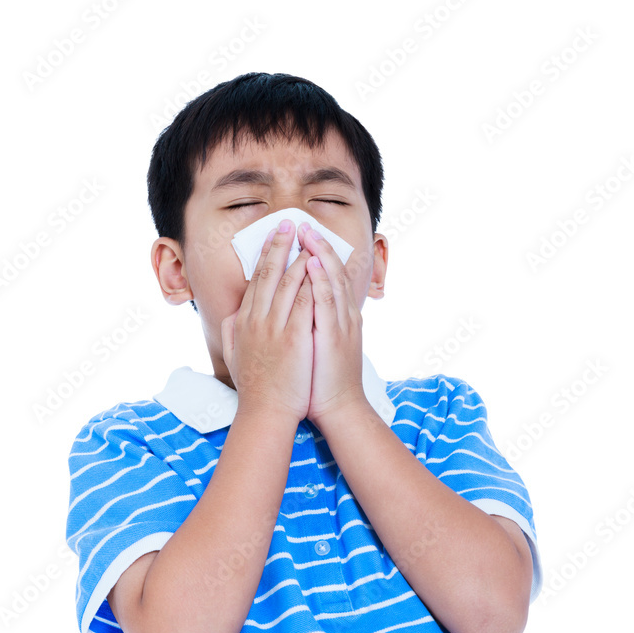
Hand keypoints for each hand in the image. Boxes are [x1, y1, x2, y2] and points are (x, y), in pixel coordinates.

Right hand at [221, 220, 313, 422]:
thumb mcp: (232, 357)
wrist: (266, 413)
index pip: (256, 280)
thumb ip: (230, 333)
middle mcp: (257, 320)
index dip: (266, 255)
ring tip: (308, 237)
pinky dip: (310, 280)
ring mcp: (275, 328)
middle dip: (280, 245)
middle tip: (289, 223)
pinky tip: (318, 264)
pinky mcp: (294, 338)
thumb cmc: (255, 389)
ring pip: (288, 282)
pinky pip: (304, 301)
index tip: (274, 238)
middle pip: (269, 273)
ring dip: (298, 255)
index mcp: (244, 323)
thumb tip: (232, 315)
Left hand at [298, 223, 366, 426]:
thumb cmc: (321, 382)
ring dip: (319, 254)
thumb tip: (291, 313)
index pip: (326, 278)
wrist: (338, 408)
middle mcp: (342, 316)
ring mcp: (340, 325)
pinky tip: (310, 265)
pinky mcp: (334, 336)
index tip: (299, 236)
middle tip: (301, 224)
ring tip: (306, 233)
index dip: (314, 254)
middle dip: (316, 246)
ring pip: (332, 281)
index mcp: (336, 317)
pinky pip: (327, 303)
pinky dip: (320, 281)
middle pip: (331, 272)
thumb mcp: (314, 346)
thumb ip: (306, 325)